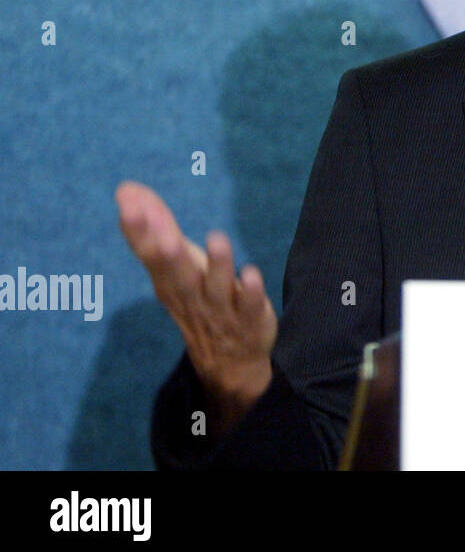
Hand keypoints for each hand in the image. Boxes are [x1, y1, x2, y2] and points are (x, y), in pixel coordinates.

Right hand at [115, 180, 276, 433]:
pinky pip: (248, 304)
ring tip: (217, 238)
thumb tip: (128, 189)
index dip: (137, 227)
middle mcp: (190, 293)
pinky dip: (249, 290)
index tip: (126, 197)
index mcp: (168, 280)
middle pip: (175, 271)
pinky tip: (251, 273)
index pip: (148, 253)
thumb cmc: (197, 299)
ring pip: (215, 286)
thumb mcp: (175, 265)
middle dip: (166, 249)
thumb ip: (156, 225)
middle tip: (160, 229)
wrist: (228, 362)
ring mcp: (219, 307)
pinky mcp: (248, 317)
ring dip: (217, 263)